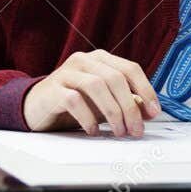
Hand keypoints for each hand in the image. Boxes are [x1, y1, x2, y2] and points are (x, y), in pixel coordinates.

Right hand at [22, 50, 160, 136]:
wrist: (36, 106)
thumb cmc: (73, 102)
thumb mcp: (103, 102)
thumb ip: (126, 103)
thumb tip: (149, 112)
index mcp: (100, 59)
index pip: (130, 68)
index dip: (145, 90)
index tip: (154, 112)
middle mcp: (84, 61)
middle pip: (115, 79)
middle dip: (130, 107)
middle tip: (135, 130)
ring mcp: (66, 73)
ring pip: (97, 86)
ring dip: (112, 112)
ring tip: (118, 132)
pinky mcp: (52, 89)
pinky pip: (74, 100)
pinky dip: (88, 117)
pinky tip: (93, 130)